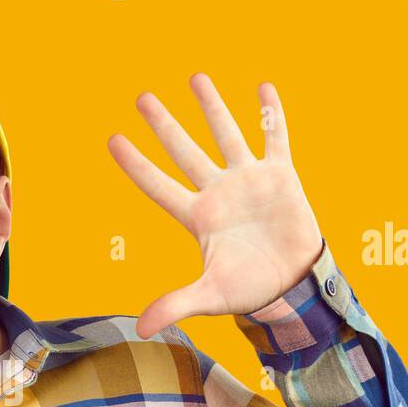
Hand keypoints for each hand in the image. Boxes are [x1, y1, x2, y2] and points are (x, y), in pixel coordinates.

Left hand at [108, 73, 324, 337]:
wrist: (294, 286)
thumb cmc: (250, 291)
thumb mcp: (210, 296)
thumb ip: (176, 304)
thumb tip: (141, 328)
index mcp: (197, 217)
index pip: (158, 185)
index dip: (136, 164)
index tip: (112, 140)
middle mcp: (218, 192)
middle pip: (184, 151)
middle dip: (163, 125)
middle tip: (143, 98)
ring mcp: (248, 181)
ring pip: (225, 134)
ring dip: (212, 107)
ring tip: (196, 78)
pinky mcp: (281, 177)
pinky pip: (274, 137)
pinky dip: (270, 114)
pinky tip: (262, 87)